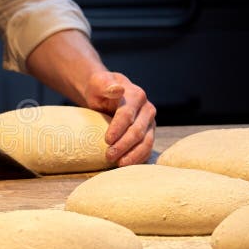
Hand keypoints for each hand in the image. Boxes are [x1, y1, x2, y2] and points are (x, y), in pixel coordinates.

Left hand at [25, 30, 155, 166]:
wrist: (106, 94)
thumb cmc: (99, 89)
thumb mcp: (98, 83)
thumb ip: (105, 85)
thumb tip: (118, 89)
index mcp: (136, 95)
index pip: (127, 115)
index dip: (117, 128)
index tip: (107, 140)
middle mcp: (147, 109)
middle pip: (137, 130)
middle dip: (123, 145)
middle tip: (109, 156)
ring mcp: (150, 123)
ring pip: (146, 142)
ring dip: (133, 155)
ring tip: (119, 164)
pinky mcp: (149, 134)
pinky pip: (147, 148)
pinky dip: (138, 158)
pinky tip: (127, 165)